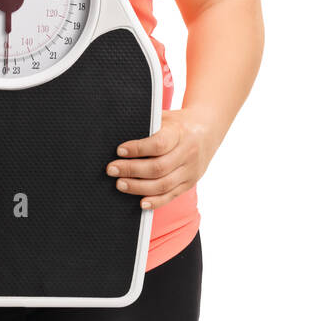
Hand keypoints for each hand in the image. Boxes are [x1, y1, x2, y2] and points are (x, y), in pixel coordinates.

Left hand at [105, 108, 219, 210]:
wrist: (208, 130)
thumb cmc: (178, 123)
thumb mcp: (166, 117)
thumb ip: (148, 125)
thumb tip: (118, 130)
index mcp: (180, 133)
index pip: (159, 144)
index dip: (138, 149)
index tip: (119, 150)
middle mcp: (188, 153)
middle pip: (159, 167)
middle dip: (132, 170)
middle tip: (112, 169)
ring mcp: (190, 171)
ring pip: (164, 184)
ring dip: (139, 187)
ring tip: (120, 184)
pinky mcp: (189, 183)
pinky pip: (172, 196)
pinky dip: (156, 201)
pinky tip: (140, 203)